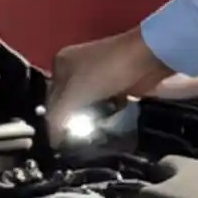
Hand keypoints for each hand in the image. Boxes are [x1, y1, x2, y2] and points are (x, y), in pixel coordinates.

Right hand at [45, 27, 174, 144]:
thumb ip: (58, 117)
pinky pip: (106, 104)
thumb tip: (52, 140)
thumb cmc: (106, 70)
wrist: (147, 57)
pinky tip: (107, 124)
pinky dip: (107, 113)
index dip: (54, 118)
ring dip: (91, 118)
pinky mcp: (117, 83)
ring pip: (88, 104)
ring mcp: (99, 74)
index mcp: (61, 62)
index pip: (50, 97)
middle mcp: (77, 66)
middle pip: (69, 101)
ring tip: (90, 136)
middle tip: (75, 140)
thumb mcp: (75, 93)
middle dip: (73, 119)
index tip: (59, 140)